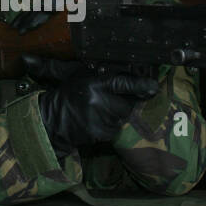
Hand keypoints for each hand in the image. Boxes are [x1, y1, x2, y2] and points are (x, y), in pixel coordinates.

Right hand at [29, 57, 158, 153]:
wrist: (52, 121)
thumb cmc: (69, 95)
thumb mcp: (80, 76)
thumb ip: (102, 72)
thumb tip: (129, 72)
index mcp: (94, 83)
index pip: (123, 83)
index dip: (140, 85)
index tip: (153, 86)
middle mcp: (98, 101)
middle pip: (128, 102)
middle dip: (123, 101)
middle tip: (108, 100)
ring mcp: (100, 119)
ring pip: (123, 116)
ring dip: (116, 114)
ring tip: (99, 111)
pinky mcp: (100, 134)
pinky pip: (116, 129)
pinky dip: (110, 126)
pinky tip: (96, 121)